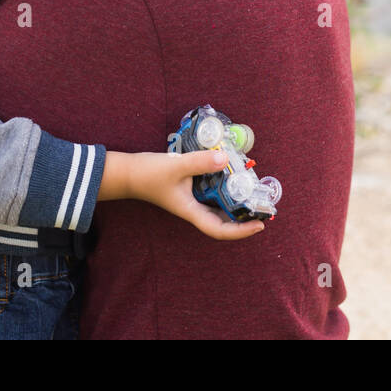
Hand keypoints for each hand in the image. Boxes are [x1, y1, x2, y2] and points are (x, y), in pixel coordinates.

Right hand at [123, 150, 266, 240]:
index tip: (259, 225)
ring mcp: (191, 200)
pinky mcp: (188, 190)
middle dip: (243, 218)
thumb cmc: (148, 174)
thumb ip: (201, 162)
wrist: (127, 173)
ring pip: (218, 208)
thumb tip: (225, 159)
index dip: (241, 231)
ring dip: (235, 203)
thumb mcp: (177, 166)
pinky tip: (230, 176)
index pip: (219, 230)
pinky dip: (223, 189)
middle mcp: (193, 209)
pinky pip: (211, 194)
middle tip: (263, 208)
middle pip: (223, 222)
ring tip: (252, 193)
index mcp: (191, 211)